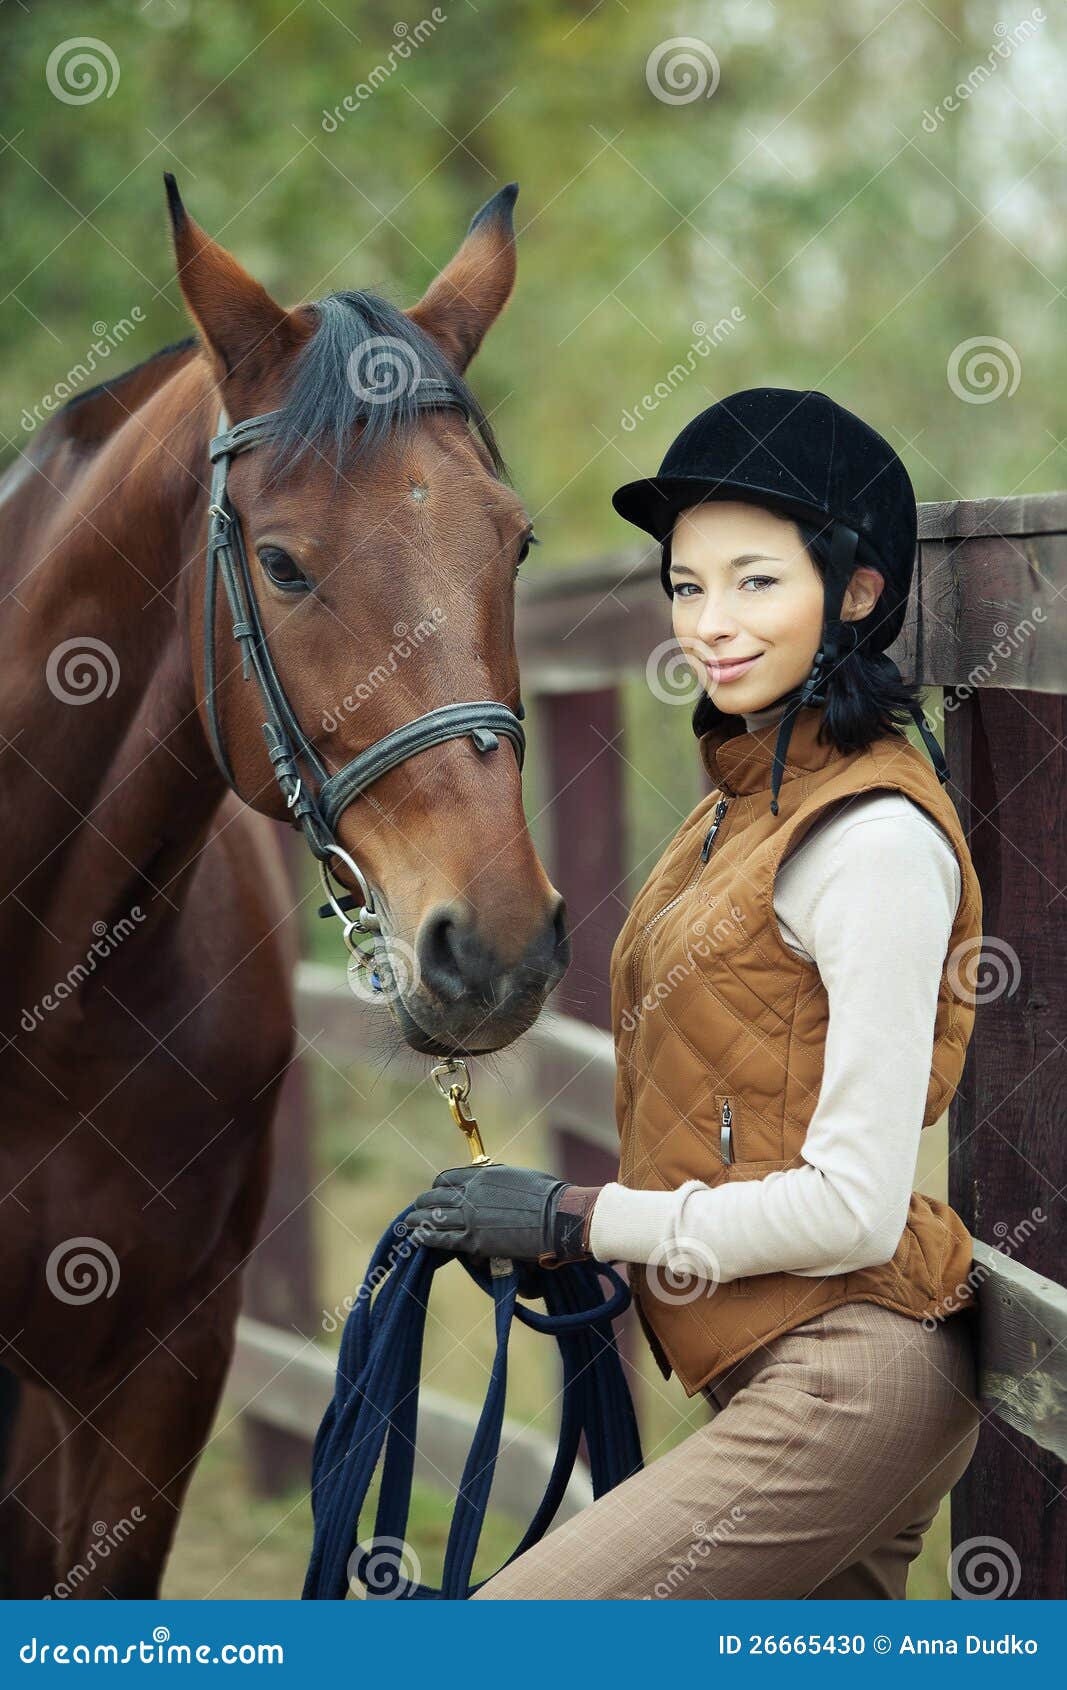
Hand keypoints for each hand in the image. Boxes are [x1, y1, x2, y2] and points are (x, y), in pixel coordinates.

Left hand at [405, 1163, 602, 1265]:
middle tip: (418, 1208)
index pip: (448, 1179)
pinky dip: (427, 1237)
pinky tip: (418, 1237)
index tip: (435, 1192)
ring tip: (410, 1223)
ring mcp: (470, 1218)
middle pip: (436, 1197)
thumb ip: (495, 1181)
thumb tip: (486, 1184)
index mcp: (482, 1175)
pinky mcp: (475, 1242)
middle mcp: (471, 1194)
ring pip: (434, 1218)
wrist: (557, 1218)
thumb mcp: (516, 1177)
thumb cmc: (546, 1195)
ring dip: (419, 1220)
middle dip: (424, 1202)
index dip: (438, 1187)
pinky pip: (442, 1239)